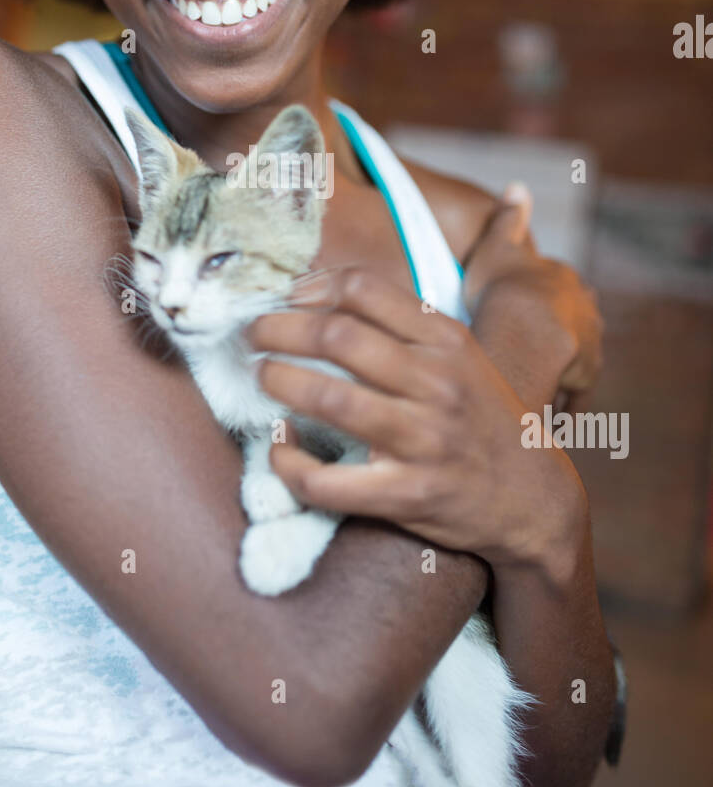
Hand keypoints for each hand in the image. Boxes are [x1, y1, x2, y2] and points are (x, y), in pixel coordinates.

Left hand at [247, 266, 587, 577]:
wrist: (533, 498)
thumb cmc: (482, 418)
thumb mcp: (463, 355)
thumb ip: (405, 322)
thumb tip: (328, 288)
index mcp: (447, 341)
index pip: (364, 290)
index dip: (311, 287)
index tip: (285, 297)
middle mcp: (437, 384)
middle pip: (338, 337)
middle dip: (279, 329)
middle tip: (253, 335)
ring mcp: (424, 440)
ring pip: (330, 401)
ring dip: (279, 381)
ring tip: (260, 376)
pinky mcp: (408, 494)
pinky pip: (328, 481)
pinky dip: (289, 461)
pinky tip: (280, 445)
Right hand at [463, 183, 603, 394]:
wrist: (523, 330)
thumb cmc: (503, 287)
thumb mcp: (498, 245)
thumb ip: (508, 219)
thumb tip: (517, 185)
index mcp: (567, 281)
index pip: (558, 290)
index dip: (535, 304)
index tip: (516, 317)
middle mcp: (586, 310)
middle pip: (572, 325)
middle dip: (554, 339)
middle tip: (522, 356)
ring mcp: (590, 344)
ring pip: (573, 361)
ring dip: (556, 374)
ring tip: (526, 389)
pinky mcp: (586, 378)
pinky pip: (571, 395)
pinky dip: (558, 405)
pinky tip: (538, 415)